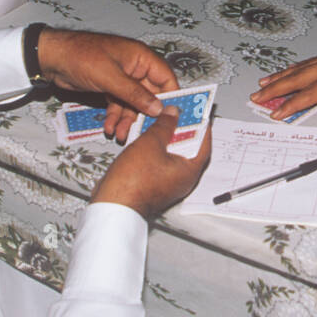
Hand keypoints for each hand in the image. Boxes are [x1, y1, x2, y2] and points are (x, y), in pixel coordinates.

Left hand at [37, 29, 178, 141]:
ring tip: (118, 135)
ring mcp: (122, 79)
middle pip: (149, 96)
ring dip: (127, 120)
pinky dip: (114, 116)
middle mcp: (136, 68)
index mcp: (142, 58)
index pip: (166, 79)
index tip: (172, 119)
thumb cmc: (83, 57)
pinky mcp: (109, 87)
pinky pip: (118, 104)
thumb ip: (135, 94)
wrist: (52, 57)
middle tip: (142, 134)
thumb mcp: (111, 78)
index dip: (170, 98)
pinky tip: (109, 127)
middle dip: (144, 115)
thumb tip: (159, 109)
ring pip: (132, 104)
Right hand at [91, 109, 211, 217]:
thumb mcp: (151, 143)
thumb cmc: (133, 180)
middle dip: (182, 129)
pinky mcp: (154, 186)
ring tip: (160, 120)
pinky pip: (160, 163)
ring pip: (172, 156)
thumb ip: (164, 125)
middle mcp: (182, 180)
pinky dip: (156, 150)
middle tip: (176, 113)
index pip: (204, 143)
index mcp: (189, 171)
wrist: (112, 205)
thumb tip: (174, 113)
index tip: (196, 111)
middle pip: (188, 149)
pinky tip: (147, 137)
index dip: (201, 125)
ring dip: (166, 138)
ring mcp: (168, 184)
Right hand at [251, 22, 316, 118]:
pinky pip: (310, 62)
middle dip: (276, 89)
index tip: (276, 113)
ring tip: (264, 85)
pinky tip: (289, 71)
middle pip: (299, 78)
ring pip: (302, 68)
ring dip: (281, 77)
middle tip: (257, 98)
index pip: (312, 93)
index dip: (292, 105)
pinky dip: (296, 67)